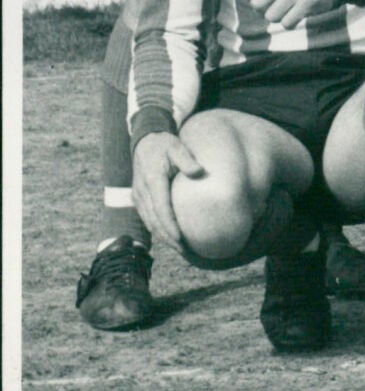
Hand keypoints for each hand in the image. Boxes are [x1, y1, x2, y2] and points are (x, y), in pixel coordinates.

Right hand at [131, 131, 203, 250]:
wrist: (145, 140)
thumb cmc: (165, 145)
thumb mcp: (177, 147)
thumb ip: (187, 160)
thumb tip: (199, 172)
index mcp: (152, 180)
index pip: (161, 208)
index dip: (169, 226)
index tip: (180, 238)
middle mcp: (142, 191)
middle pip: (154, 220)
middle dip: (168, 237)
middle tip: (184, 250)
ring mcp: (138, 195)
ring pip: (148, 221)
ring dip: (162, 236)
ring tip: (179, 248)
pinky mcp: (138, 197)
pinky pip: (146, 217)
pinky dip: (156, 229)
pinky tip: (168, 237)